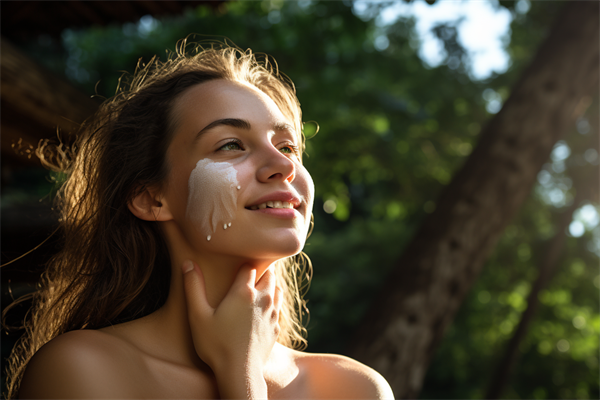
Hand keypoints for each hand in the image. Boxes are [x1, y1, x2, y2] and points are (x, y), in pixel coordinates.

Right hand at [181, 260, 281, 395]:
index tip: (237, 268)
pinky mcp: (276, 327)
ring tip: (259, 288)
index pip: (249, 267)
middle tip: (250, 275)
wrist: (240, 372)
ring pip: (277, 290)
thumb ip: (193, 287)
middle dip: (261, 272)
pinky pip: (278, 308)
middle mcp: (262, 299)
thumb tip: (188, 264)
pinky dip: (273, 304)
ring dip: (270, 286)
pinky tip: (262, 310)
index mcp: (243, 292)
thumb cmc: (216, 344)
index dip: (243, 266)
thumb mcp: (198, 315)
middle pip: (269, 275)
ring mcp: (272, 313)